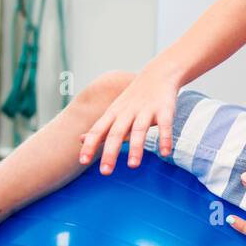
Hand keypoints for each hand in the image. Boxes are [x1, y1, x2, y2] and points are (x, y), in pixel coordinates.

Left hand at [78, 59, 182, 173]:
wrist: (158, 73)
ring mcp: (146, 110)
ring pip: (139, 130)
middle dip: (110, 152)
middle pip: (116, 133)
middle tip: (105, 172)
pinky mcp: (165, 109)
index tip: (82, 161)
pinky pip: (165, 125)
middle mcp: (128, 112)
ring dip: (136, 148)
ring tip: (133, 166)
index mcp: (114, 114)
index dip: (90, 145)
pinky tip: (165, 153)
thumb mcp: (114, 111)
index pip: (98, 130)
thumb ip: (101, 127)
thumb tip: (80, 140)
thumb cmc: (134, 98)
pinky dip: (165, 138)